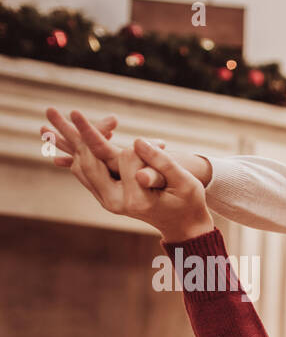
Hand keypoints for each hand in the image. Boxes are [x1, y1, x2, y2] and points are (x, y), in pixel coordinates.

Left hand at [51, 108, 212, 242]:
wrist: (184, 226)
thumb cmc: (189, 202)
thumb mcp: (185, 183)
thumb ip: (163, 164)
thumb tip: (138, 143)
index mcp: (134, 197)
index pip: (114, 157)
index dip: (97, 132)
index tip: (75, 112)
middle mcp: (115, 201)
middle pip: (87, 162)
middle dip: (70, 135)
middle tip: (50, 110)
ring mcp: (108, 200)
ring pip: (81, 167)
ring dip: (66, 144)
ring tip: (45, 126)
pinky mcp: (107, 196)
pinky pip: (85, 173)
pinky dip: (76, 156)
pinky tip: (62, 142)